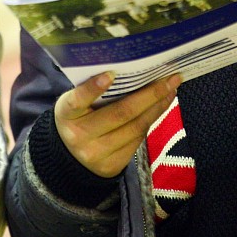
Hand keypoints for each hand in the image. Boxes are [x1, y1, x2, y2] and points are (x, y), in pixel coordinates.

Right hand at [55, 72, 181, 178]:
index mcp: (66, 114)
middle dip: (150, 94)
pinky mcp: (111, 166)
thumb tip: (132, 71)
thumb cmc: (78, 119)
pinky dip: (150, 120)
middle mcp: (79, 136)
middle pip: (120, 113)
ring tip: (171, 90)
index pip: (77, 100)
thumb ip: (94, 91)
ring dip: (157, 107)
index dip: (93, 88)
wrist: (70, 158)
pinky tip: (160, 106)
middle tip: (169, 78)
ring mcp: (96, 154)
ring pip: (135, 127)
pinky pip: (137, 139)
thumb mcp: (76, 104)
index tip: (111, 73)